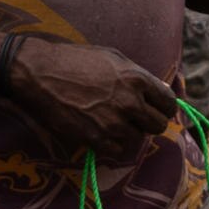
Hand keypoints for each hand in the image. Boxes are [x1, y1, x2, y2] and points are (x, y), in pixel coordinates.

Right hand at [0, 35, 176, 159]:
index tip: (155, 109)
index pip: (169, 103)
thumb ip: (140, 75)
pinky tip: (100, 130)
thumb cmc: (75, 60)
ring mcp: (113, 123)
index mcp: (137, 79)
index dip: (164, 107)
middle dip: (148, 122)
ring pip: (137, 138)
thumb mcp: (113, 58)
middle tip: (134, 118)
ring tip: (109, 119)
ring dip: (127, 132)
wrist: (39, 73)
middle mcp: (130, 102)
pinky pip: (118, 150)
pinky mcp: (95, 139)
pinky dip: (112, 144)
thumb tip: (163, 89)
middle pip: (158, 125)